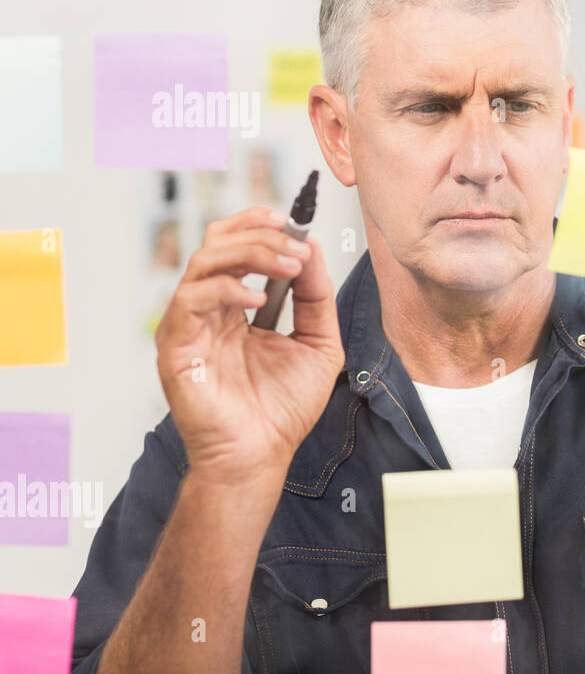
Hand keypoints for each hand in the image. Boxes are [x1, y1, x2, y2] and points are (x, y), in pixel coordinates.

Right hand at [155, 207, 344, 488]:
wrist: (263, 455)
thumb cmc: (284, 408)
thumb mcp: (319, 343)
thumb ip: (317, 297)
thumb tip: (313, 248)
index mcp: (235, 306)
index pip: (234, 246)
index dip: (259, 225)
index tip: (293, 219)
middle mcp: (208, 310)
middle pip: (217, 244)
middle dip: (261, 235)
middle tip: (297, 246)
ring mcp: (189, 326)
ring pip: (203, 262)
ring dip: (251, 254)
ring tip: (289, 265)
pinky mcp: (176, 347)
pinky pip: (190, 300)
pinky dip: (226, 290)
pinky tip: (260, 300)